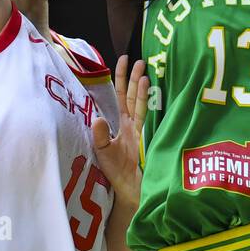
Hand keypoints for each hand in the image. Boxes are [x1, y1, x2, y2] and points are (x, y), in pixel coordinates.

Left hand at [91, 56, 149, 208]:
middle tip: (138, 60)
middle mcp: (128, 123)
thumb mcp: (103, 153)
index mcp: (118, 123)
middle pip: (131, 95)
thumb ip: (100, 136)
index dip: (120, 78)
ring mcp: (138, 130)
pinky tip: (151, 91)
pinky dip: (148, 103)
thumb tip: (98, 118)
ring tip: (144, 71)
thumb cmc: (115, 173)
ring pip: (140, 102)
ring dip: (141, 87)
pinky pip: (147, 115)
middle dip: (133, 78)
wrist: (130, 190)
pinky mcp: (145, 137)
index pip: (119, 96)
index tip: (123, 60)